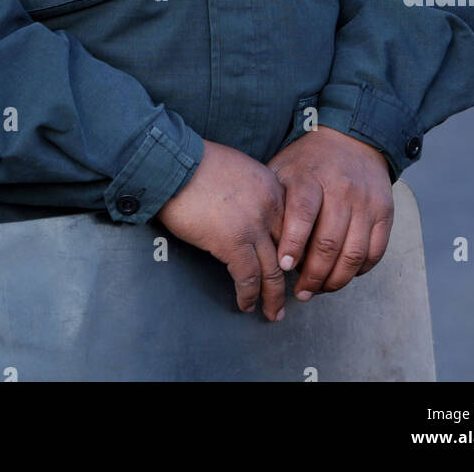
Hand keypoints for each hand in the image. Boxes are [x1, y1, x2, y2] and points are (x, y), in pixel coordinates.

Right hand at [155, 139, 287, 320]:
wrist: (176, 163)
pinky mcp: (232, 243)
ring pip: (274, 271)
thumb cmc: (199, 163)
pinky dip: (249, 296)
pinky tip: (245, 305)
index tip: (295, 265)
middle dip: (293, 277)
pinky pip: (248, 278)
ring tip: (273, 312)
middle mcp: (270, 207)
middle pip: (291, 251)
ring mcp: (253, 226)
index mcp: (273, 187)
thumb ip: (256, 191)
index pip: (297, 226)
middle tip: (293, 293)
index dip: (297, 250)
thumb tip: (255, 213)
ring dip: (274, 297)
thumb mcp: (241, 168)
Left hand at [265, 125, 393, 300]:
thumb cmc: (309, 161)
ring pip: (354, 253)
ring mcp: (366, 201)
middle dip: (313, 275)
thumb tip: (259, 240)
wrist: (352, 139)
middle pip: (329, 242)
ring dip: (336, 280)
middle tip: (301, 292)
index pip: (303, 213)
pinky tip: (343, 275)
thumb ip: (274, 201)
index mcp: (311, 176)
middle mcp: (342, 188)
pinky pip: (375, 251)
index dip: (293, 244)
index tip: (284, 266)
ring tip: (320, 289)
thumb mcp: (284, 169)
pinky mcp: (385, 211)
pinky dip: (359, 270)